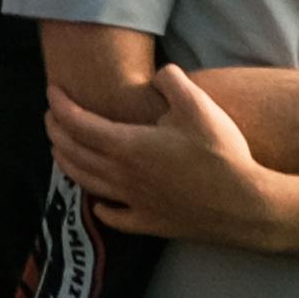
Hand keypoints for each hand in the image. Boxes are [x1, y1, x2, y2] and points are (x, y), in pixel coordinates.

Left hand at [49, 61, 278, 249]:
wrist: (247, 205)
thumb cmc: (221, 154)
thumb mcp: (198, 104)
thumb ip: (171, 80)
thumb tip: (158, 73)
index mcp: (128, 146)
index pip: (78, 124)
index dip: (59, 106)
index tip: (52, 91)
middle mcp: (123, 176)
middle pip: (74, 153)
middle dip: (56, 132)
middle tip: (51, 116)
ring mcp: (135, 203)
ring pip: (87, 184)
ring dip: (68, 163)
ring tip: (60, 150)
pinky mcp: (152, 224)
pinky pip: (115, 217)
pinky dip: (100, 207)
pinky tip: (100, 203)